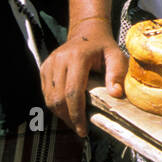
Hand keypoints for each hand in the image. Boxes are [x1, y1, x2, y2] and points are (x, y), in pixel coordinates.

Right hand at [40, 18, 126, 137]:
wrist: (86, 32)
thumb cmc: (103, 46)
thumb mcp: (116, 55)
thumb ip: (117, 73)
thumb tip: (115, 94)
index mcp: (77, 57)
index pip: (72, 92)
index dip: (76, 114)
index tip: (83, 130)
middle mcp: (59, 60)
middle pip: (58, 98)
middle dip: (68, 118)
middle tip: (80, 129)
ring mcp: (49, 64)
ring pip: (49, 98)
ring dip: (60, 114)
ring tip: (74, 121)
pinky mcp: (44, 68)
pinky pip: (45, 93)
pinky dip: (55, 105)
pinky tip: (67, 109)